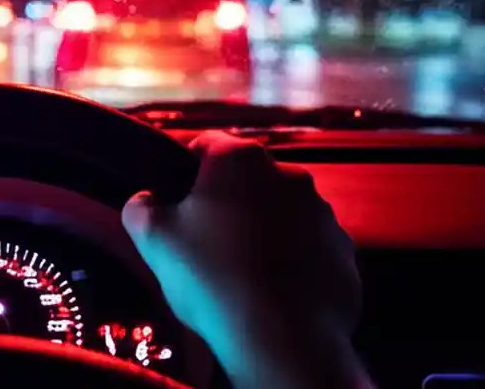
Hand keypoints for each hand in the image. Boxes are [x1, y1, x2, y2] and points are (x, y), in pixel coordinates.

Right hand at [122, 131, 367, 388]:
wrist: (282, 340)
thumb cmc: (213, 280)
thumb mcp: (154, 239)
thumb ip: (141, 207)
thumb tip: (145, 201)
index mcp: (240, 160)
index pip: (205, 145)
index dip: (185, 171)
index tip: (176, 204)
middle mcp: (289, 175)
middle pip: (246, 181)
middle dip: (228, 204)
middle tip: (206, 244)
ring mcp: (322, 213)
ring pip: (281, 213)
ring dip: (263, 232)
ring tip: (241, 274)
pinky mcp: (343, 251)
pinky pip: (308, 248)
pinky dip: (292, 262)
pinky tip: (273, 291)